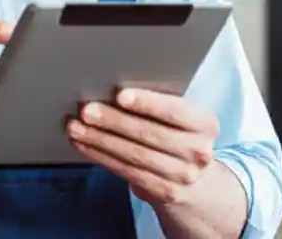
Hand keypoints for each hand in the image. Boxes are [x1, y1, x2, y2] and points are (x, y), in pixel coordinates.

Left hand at [67, 88, 219, 206]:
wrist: (195, 183)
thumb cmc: (176, 137)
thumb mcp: (180, 120)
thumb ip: (157, 106)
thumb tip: (111, 88)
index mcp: (205, 125)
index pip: (175, 111)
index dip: (147, 103)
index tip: (120, 95)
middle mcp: (199, 151)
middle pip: (149, 133)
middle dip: (113, 120)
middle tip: (86, 110)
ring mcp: (184, 176)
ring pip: (134, 155)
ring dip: (99, 140)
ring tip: (76, 127)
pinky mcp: (165, 192)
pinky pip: (127, 171)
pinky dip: (100, 156)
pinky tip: (83, 144)